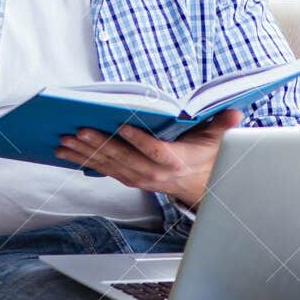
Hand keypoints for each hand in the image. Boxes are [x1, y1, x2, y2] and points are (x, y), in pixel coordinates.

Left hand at [55, 108, 242, 207]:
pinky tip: (67, 150)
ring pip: (109, 165)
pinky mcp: (128, 179)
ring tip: (65, 140)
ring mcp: (139, 179)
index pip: (155, 151)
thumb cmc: (205, 156)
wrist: (199, 185)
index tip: (123, 125)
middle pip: (124, 159)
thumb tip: (235, 113)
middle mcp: (154, 174)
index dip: (139, 140)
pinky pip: (103, 169)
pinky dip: (84, 160)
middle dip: (100, 144)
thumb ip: (223, 126)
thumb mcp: (218, 141)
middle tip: (80, 130)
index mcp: (175, 162)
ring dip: (86, 153)